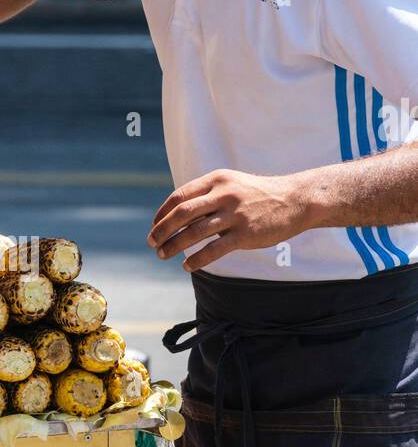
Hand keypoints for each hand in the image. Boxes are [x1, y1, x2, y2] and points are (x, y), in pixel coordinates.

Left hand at [147, 168, 311, 271]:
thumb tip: (179, 213)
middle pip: (182, 213)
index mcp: (217, 180)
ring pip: (194, 232)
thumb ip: (208, 196)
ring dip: (174, 245)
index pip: (180, 196)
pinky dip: (197, 259)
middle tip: (151, 243)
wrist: (295, 200)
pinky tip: (187, 265)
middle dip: (162, 230)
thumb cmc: (258, 195)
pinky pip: (214, 249)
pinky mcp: (245, 234)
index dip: (162, 213)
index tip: (154, 225)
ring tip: (163, 255)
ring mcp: (235, 214)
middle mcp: (223, 195)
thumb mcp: (232, 185)